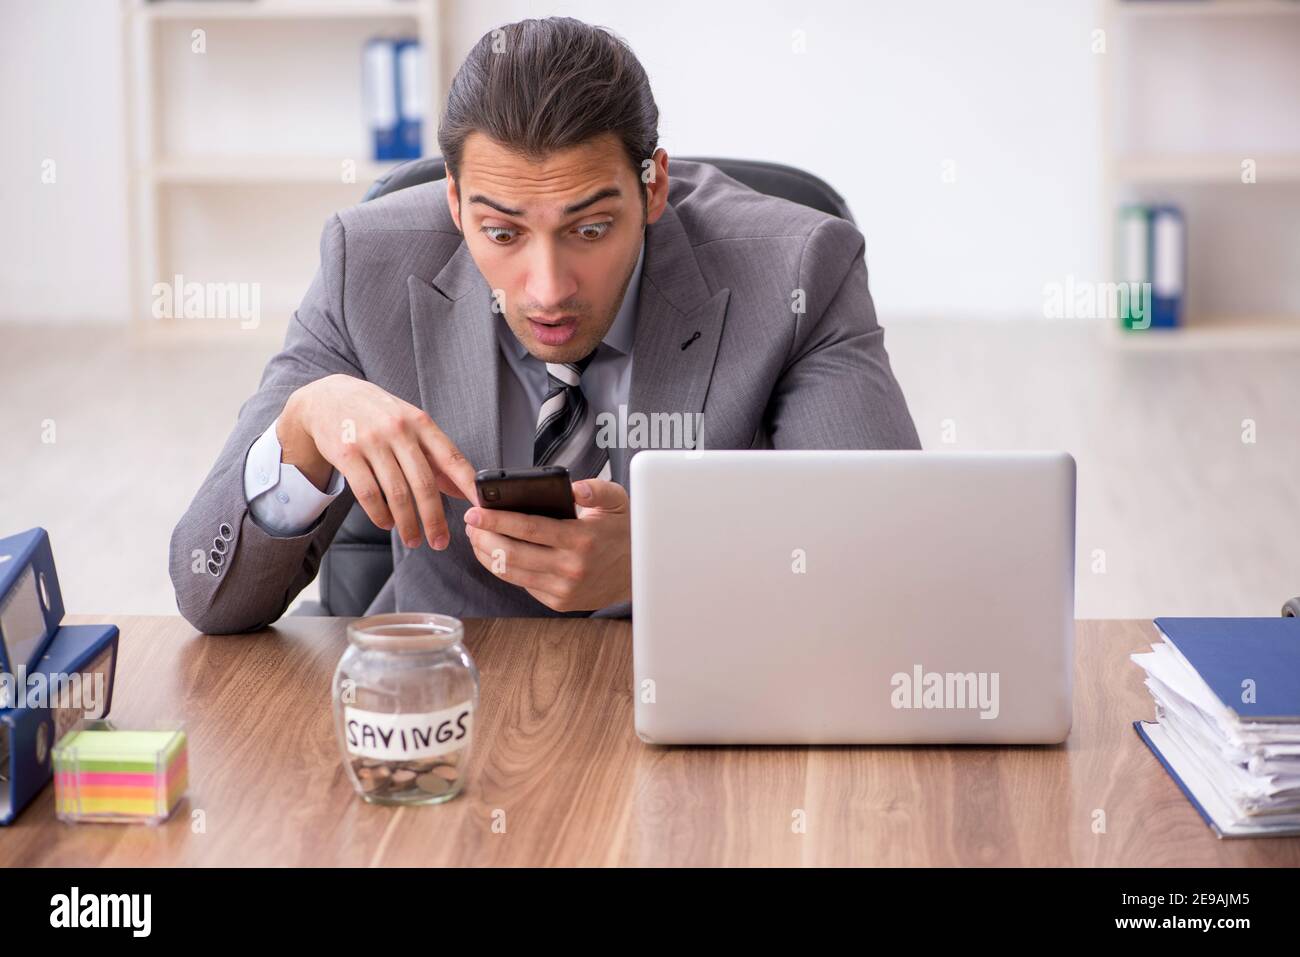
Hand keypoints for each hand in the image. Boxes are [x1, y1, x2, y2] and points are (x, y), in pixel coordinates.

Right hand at [278, 374, 479, 549]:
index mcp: (420, 422)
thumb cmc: (378, 414)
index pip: (451, 457)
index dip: (468, 485)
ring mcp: (371, 441)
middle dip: (434, 518)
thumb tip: (461, 489)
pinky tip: (387, 524)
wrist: (329, 397)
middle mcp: (398, 430)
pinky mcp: (347, 454)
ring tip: (414, 540)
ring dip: (407, 523)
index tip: (480, 509)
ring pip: (396, 493)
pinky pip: (368, 493)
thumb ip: (435, 455)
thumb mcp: (410, 424)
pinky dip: (380, 515)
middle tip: (440, 542)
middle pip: (423, 483)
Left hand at [462, 479, 630, 611]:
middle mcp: (570, 568)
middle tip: (470, 523)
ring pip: (512, 573)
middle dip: (483, 537)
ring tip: (477, 537)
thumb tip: (574, 488)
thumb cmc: (622, 531)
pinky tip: (496, 554)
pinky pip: (523, 584)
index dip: (498, 520)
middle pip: (512, 553)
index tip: (475, 512)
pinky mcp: (559, 602)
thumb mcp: (618, 501)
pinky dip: (504, 569)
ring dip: (487, 554)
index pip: (529, 529)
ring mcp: (563, 589)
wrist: (639, 573)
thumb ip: (596, 489)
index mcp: (582, 540)